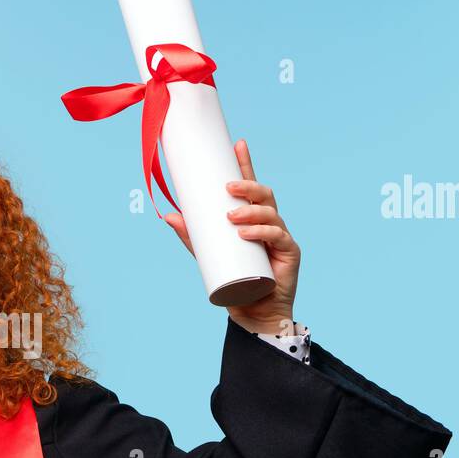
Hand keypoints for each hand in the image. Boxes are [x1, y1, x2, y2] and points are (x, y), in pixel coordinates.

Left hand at [163, 138, 300, 333]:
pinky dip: (262, 233)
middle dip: (247, 185)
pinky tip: (246, 233)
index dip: (245, 165)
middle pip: (263, 195)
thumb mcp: (208, 255)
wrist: (253, 313)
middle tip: (227, 188)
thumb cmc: (234, 281)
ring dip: (251, 211)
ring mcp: (280, 237)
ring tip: (231, 217)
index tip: (237, 144)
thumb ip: (193, 236)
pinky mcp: (289, 253)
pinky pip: (278, 237)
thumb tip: (169, 215)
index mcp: (252, 219)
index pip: (250, 187)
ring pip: (271, 213)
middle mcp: (269, 223)